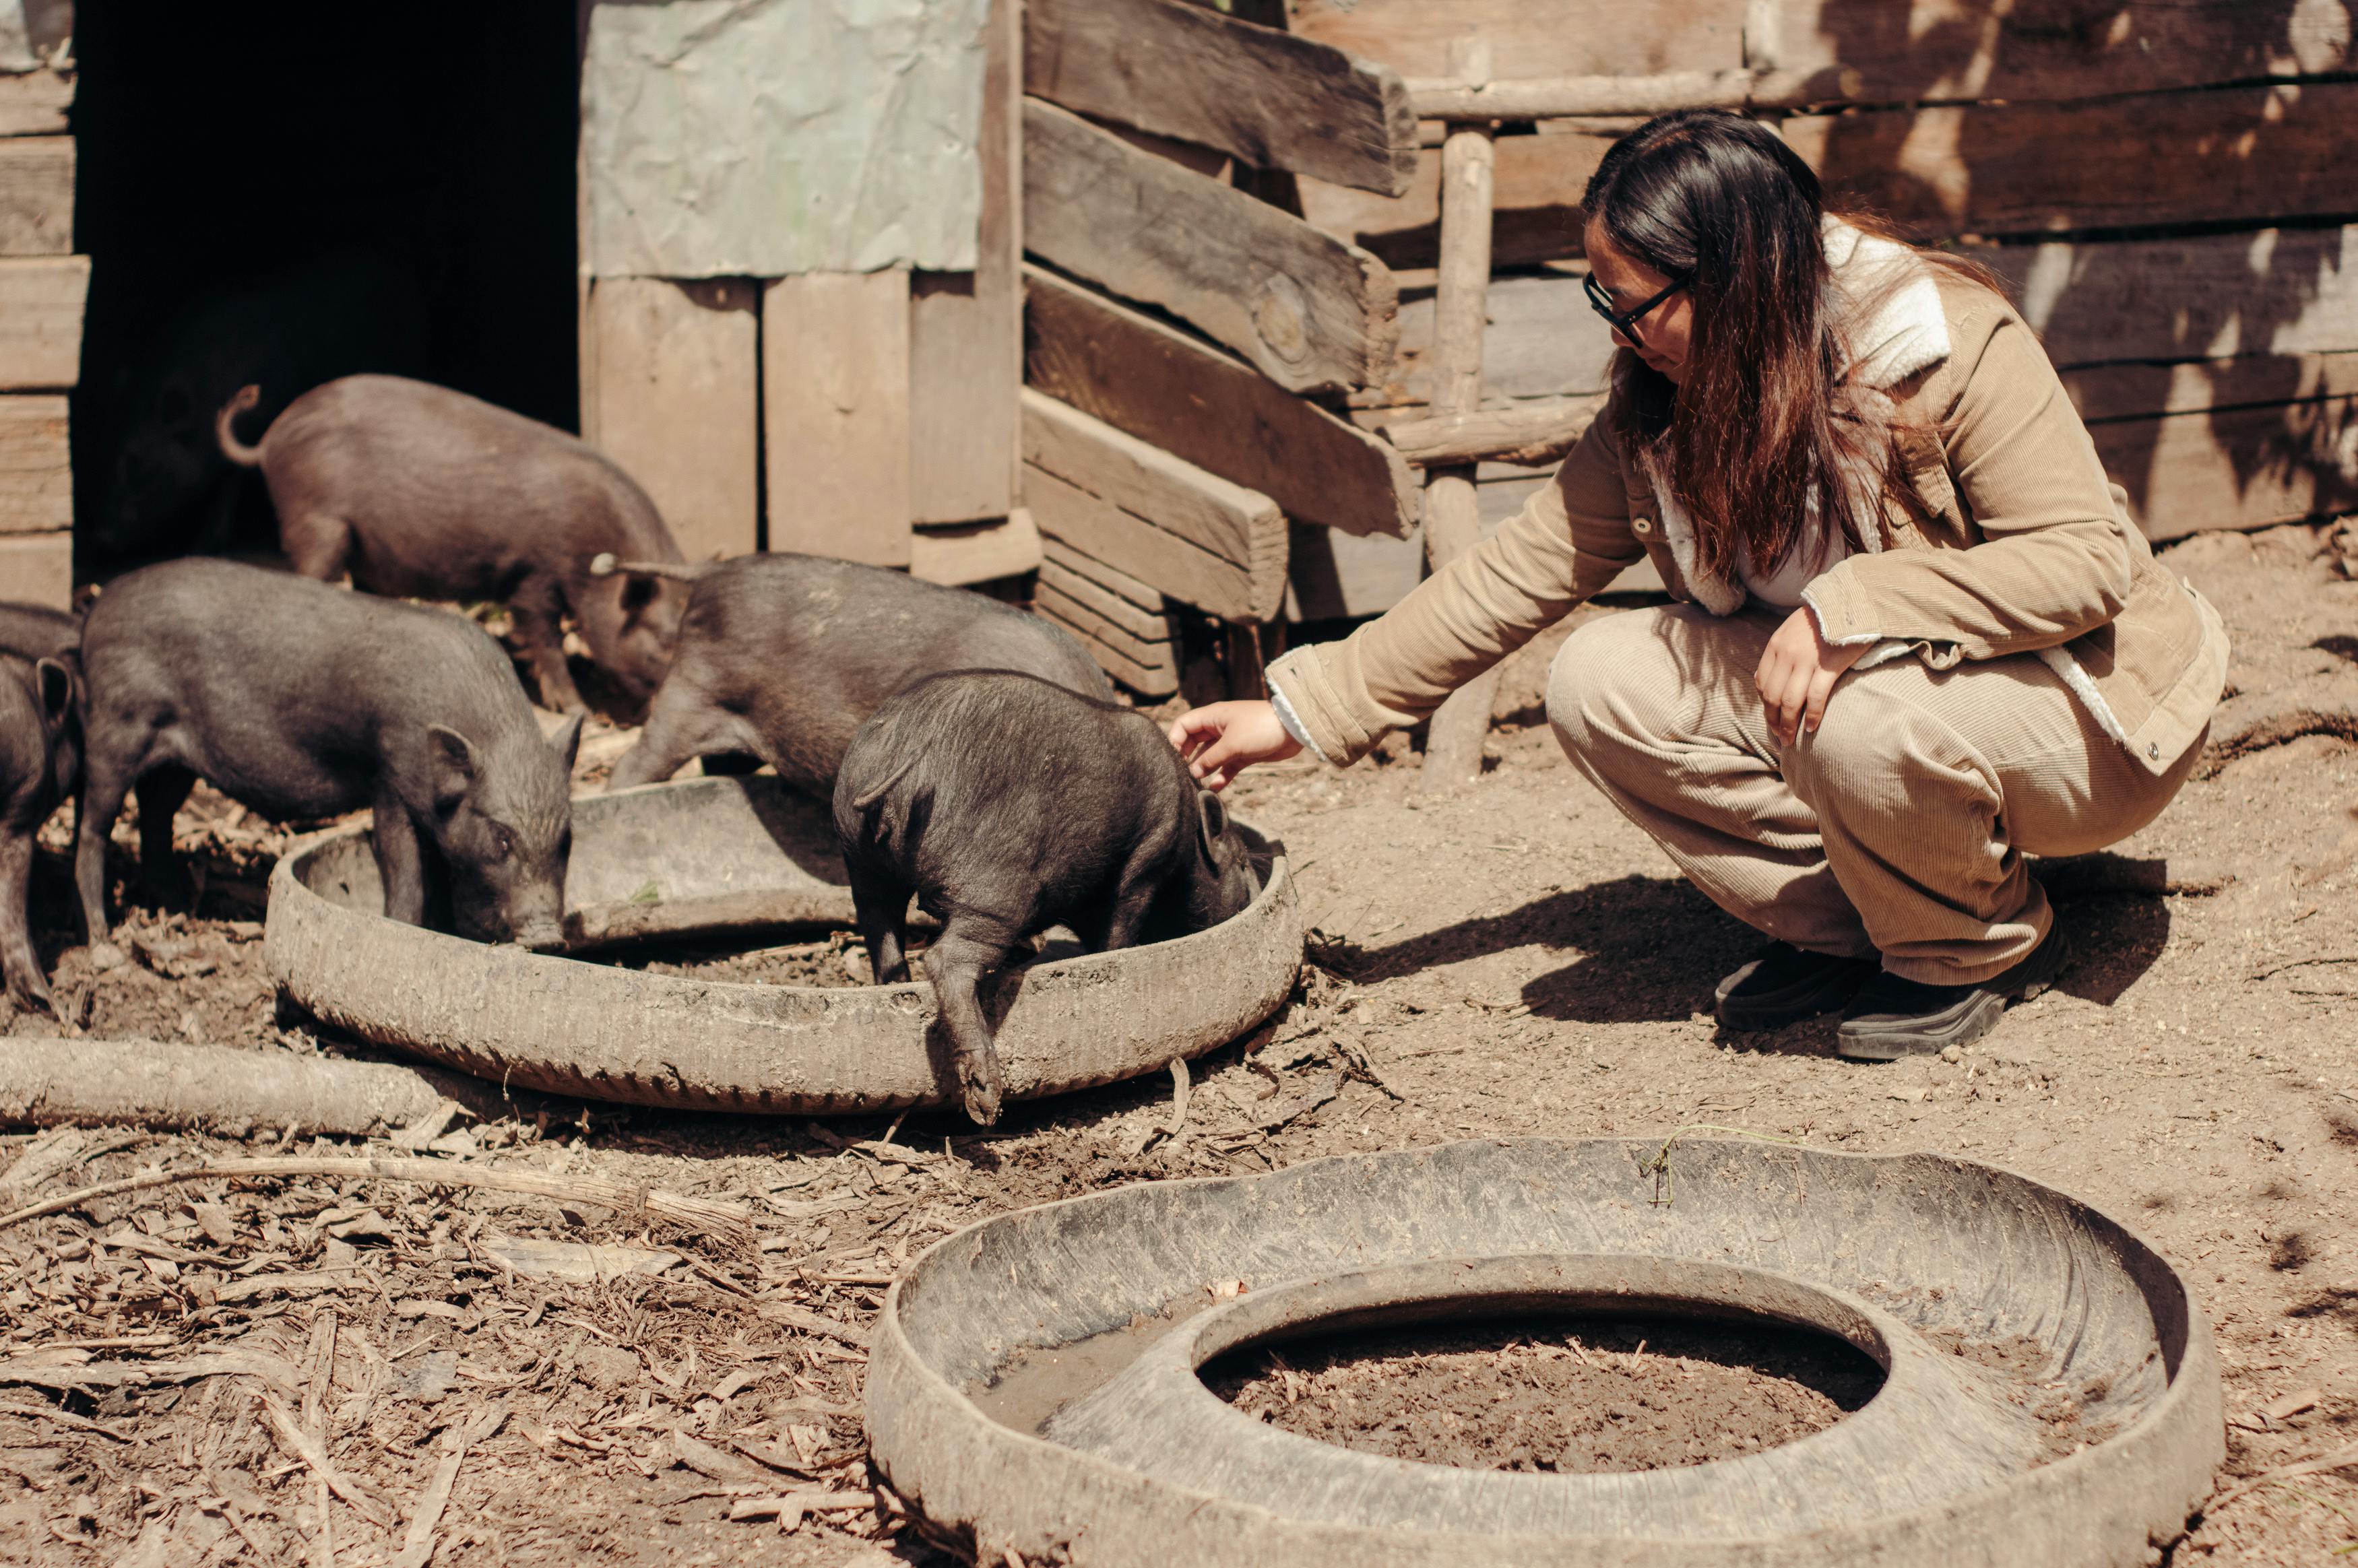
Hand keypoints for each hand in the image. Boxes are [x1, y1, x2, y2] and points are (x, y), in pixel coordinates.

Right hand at [1166, 701, 1301, 790]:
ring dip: (1203, 769)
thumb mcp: (1231, 744)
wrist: (1294, 730)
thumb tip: (1192, 772)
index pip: (1184, 724)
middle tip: (1182, 774)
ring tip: (1195, 784)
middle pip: (1193, 742)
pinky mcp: (1243, 753)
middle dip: (1186, 757)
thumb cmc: (1260, 729)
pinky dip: (1220, 776)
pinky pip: (1226, 766)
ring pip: (1210, 756)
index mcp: (1213, 716)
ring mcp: (1231, 741)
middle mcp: (1219, 727)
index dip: (1174, 739)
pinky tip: (1215, 789)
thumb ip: (1210, 759)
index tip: (1171, 758)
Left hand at [1755, 608, 1869, 746]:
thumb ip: (1782, 652)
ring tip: (1790, 739)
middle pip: (1772, 696)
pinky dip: (1812, 716)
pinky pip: (1815, 697)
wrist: (1852, 599)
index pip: (1762, 683)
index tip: (1771, 719)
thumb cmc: (1826, 617)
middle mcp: (1787, 653)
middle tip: (1778, 737)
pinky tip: (1811, 728)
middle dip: (1773, 721)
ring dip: (1788, 724)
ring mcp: (1807, 660)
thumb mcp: (1794, 630)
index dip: (1765, 705)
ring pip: (1790, 701)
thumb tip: (1772, 678)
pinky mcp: (1829, 665)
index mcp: (1776, 645)